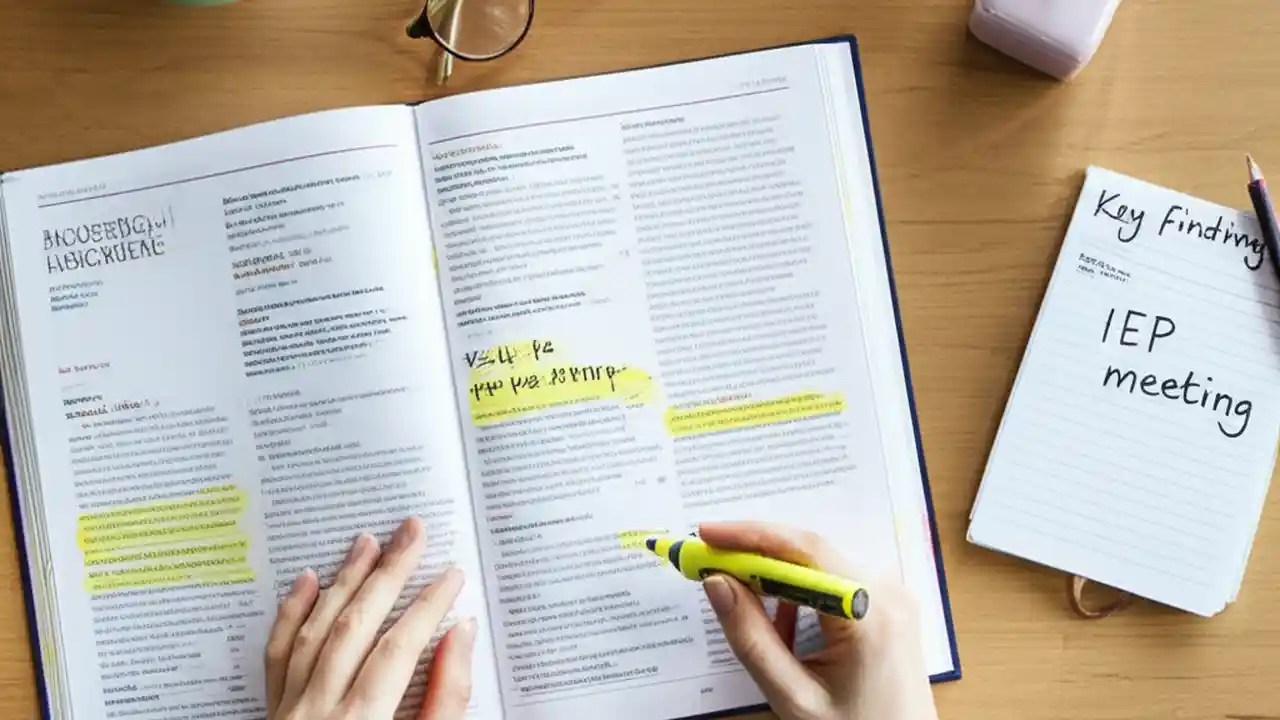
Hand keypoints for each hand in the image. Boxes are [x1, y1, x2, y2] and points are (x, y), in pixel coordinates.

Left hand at [265, 517, 476, 719]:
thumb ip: (445, 699)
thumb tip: (460, 634)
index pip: (400, 647)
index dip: (429, 606)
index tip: (451, 575)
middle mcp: (321, 709)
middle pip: (357, 625)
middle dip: (389, 574)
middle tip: (412, 531)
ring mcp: (292, 709)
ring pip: (316, 631)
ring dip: (345, 582)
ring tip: (368, 542)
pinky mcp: (274, 711)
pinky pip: (278, 655)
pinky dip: (291, 614)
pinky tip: (307, 580)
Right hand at [699, 522, 937, 719]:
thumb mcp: (794, 695)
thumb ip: (751, 639)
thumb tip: (716, 583)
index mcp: (871, 613)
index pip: (805, 550)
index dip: (751, 536)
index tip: (706, 536)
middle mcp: (888, 590)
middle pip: (810, 552)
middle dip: (755, 555)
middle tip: (708, 563)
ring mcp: (893, 594)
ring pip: (818, 565)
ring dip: (776, 579)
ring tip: (748, 611)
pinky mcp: (889, 603)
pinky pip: (834, 581)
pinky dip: (800, 594)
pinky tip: (783, 627)